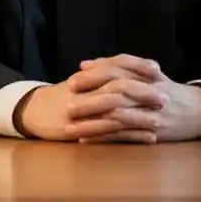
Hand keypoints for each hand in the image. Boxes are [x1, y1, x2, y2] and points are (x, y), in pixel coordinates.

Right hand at [14, 76, 166, 141]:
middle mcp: (85, 89)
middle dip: (144, 92)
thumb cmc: (64, 95)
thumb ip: (106, 74)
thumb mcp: (84, 81)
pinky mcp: (80, 129)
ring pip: (115, 111)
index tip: (157, 69)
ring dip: (141, 117)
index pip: (116, 63)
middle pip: (119, 86)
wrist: (34, 111)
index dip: (137, 65)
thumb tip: (136, 69)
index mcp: (88, 75)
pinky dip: (132, 136)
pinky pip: (110, 133)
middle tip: (166, 97)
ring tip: (161, 120)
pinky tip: (149, 138)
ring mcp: (81, 110)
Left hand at [64, 55, 200, 142]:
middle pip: (117, 92)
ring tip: (70, 127)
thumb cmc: (167, 91)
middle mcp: (151, 93)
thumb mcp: (148, 74)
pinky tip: (86, 140)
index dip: (95, 74)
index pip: (119, 69)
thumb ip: (117, 67)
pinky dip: (104, 138)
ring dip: (92, 123)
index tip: (73, 80)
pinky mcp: (153, 133)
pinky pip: (124, 137)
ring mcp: (152, 114)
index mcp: (148, 75)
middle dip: (90, 99)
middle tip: (68, 105)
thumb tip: (85, 64)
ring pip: (118, 116)